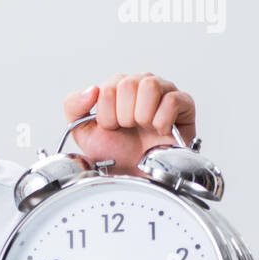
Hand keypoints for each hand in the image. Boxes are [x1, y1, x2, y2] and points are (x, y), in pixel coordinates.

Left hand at [62, 72, 195, 175]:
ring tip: (144, 128)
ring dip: (142, 115)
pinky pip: (172, 99)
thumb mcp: (83, 131)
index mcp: (117, 87)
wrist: (137, 175)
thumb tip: (91, 89)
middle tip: (129, 129)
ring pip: (149, 85)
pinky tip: (160, 130)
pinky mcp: (184, 103)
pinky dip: (162, 120)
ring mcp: (163, 91)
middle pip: (128, 84)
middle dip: (124, 116)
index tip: (112, 127)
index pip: (108, 87)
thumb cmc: (115, 153)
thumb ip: (74, 105)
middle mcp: (140, 84)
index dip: (107, 114)